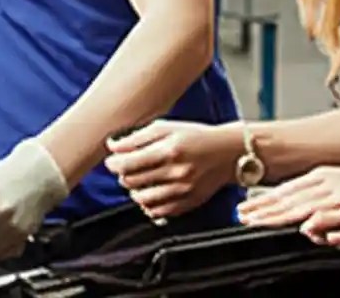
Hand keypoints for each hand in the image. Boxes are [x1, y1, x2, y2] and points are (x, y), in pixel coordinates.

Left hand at [104, 120, 240, 219]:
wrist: (227, 153)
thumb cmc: (195, 137)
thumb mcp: (166, 128)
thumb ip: (137, 137)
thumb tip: (112, 146)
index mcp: (168, 150)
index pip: (127, 164)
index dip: (113, 163)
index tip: (112, 160)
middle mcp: (175, 173)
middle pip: (131, 182)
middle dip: (123, 174)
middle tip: (128, 167)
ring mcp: (182, 191)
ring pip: (141, 199)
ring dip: (134, 190)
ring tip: (140, 179)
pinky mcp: (187, 203)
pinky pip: (157, 211)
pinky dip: (148, 203)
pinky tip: (153, 190)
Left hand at [237, 164, 339, 248]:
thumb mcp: (338, 181)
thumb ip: (314, 195)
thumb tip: (290, 209)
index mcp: (326, 177)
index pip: (289, 191)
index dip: (265, 202)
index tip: (244, 210)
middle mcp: (337, 186)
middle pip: (298, 201)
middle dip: (270, 212)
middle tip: (247, 218)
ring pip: (321, 212)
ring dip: (295, 219)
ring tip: (274, 224)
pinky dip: (336, 231)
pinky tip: (321, 233)